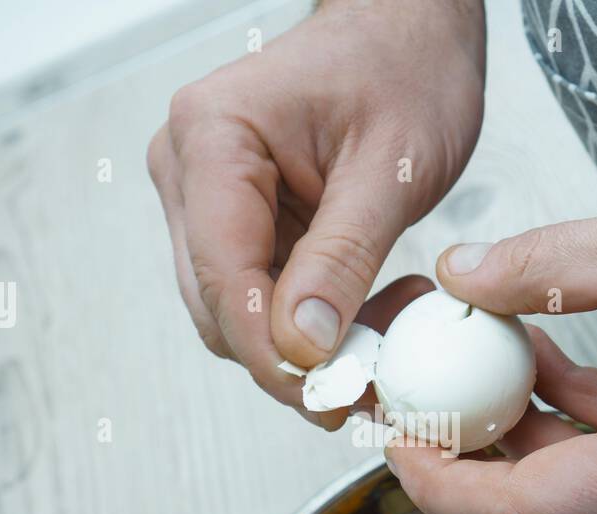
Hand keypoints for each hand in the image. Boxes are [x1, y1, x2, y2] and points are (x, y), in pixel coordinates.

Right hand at [147, 0, 484, 426]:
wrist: (406, 33)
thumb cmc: (403, 70)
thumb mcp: (391, 167)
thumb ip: (343, 257)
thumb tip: (304, 346)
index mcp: (214, 136)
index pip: (225, 271)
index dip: (271, 349)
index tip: (326, 396)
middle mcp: (190, 168)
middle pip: (218, 304)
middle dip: (289, 359)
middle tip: (368, 387)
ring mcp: (205, 196)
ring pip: (235, 310)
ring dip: (304, 347)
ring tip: (386, 339)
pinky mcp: (235, 220)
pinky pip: (261, 295)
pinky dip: (312, 323)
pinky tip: (371, 313)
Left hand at [385, 78, 596, 513]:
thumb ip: (540, 270)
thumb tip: (465, 278)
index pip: (534, 511)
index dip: (449, 487)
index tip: (400, 448)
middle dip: (484, 470)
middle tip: (427, 416)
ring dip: (538, 444)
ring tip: (485, 374)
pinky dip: (593, 429)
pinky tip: (553, 367)